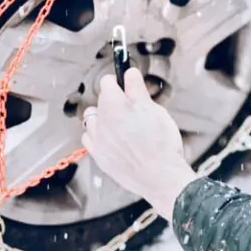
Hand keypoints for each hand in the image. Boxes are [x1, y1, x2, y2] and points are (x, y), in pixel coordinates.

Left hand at [81, 69, 195, 221]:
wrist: (160, 177)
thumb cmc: (161, 143)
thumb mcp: (154, 110)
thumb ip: (137, 90)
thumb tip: (129, 73)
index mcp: (114, 105)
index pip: (108, 82)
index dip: (121, 82)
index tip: (130, 87)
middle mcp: (100, 121)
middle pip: (101, 101)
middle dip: (115, 100)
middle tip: (135, 109)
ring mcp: (97, 140)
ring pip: (92, 120)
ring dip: (103, 117)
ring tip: (121, 124)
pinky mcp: (99, 157)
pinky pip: (90, 139)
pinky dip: (98, 136)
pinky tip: (112, 139)